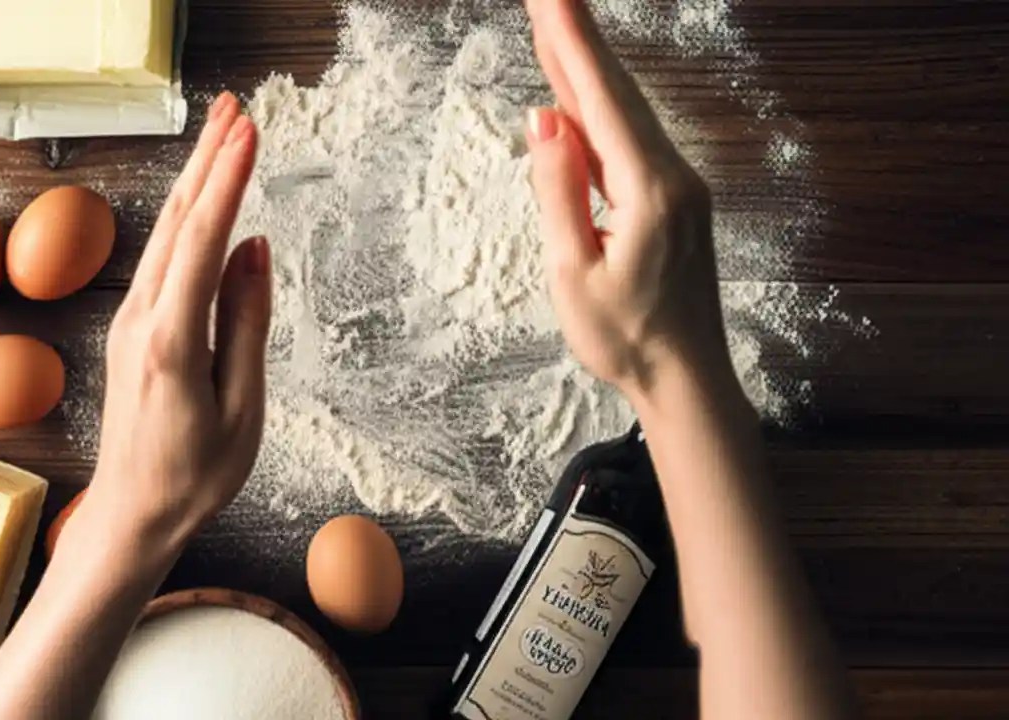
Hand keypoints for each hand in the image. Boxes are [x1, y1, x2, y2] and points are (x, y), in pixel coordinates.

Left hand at [79, 92, 270, 549]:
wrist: (131, 516)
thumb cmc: (193, 475)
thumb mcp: (240, 407)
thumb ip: (246, 323)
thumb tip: (254, 249)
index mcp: (172, 338)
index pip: (204, 239)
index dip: (228, 179)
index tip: (250, 130)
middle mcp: (141, 319)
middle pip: (176, 221)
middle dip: (205, 158)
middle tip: (233, 107)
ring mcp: (129, 322)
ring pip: (164, 235)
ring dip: (193, 180)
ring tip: (220, 135)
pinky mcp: (132, 331)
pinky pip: (160, 260)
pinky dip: (185, 218)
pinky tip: (202, 203)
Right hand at [524, 0, 726, 399]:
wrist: (687, 380)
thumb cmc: (625, 338)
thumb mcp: (574, 271)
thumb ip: (559, 192)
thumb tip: (544, 121)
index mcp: (649, 190)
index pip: (600, 99)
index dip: (571, 40)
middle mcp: (672, 177)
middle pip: (616, 93)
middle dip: (577, 37)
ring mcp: (677, 187)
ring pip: (624, 114)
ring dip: (585, 70)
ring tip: (551, 27)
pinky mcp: (672, 203)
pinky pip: (629, 143)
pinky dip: (597, 113)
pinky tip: (575, 99)